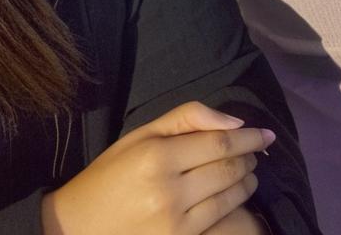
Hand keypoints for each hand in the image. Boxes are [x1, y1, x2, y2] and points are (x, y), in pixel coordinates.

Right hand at [41, 100, 273, 234]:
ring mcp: (172, 224)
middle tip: (257, 152)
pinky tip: (236, 199)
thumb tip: (234, 122)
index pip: (219, 143)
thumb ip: (188, 118)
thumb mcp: (142, 135)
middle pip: (227, 170)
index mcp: (157, 156)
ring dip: (246, 183)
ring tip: (250, 174)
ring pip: (227, 199)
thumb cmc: (110, 175)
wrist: (74, 229)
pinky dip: (234, 209)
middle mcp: (167, 191)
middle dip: (250, 158)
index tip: (266, 134)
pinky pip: (217, 223)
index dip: (249, 138)